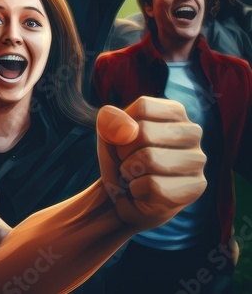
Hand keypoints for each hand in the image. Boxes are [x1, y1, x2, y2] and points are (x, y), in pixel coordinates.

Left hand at [97, 97, 206, 231]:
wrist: (123, 199)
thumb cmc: (120, 161)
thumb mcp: (107, 136)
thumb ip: (112, 123)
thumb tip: (128, 128)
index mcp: (174, 112)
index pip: (143, 107)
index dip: (122, 126)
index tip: (124, 139)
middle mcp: (192, 132)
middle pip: (145, 131)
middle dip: (123, 151)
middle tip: (128, 162)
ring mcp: (198, 160)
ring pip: (150, 159)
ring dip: (130, 171)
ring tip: (136, 176)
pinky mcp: (196, 187)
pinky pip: (154, 186)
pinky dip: (137, 190)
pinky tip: (144, 192)